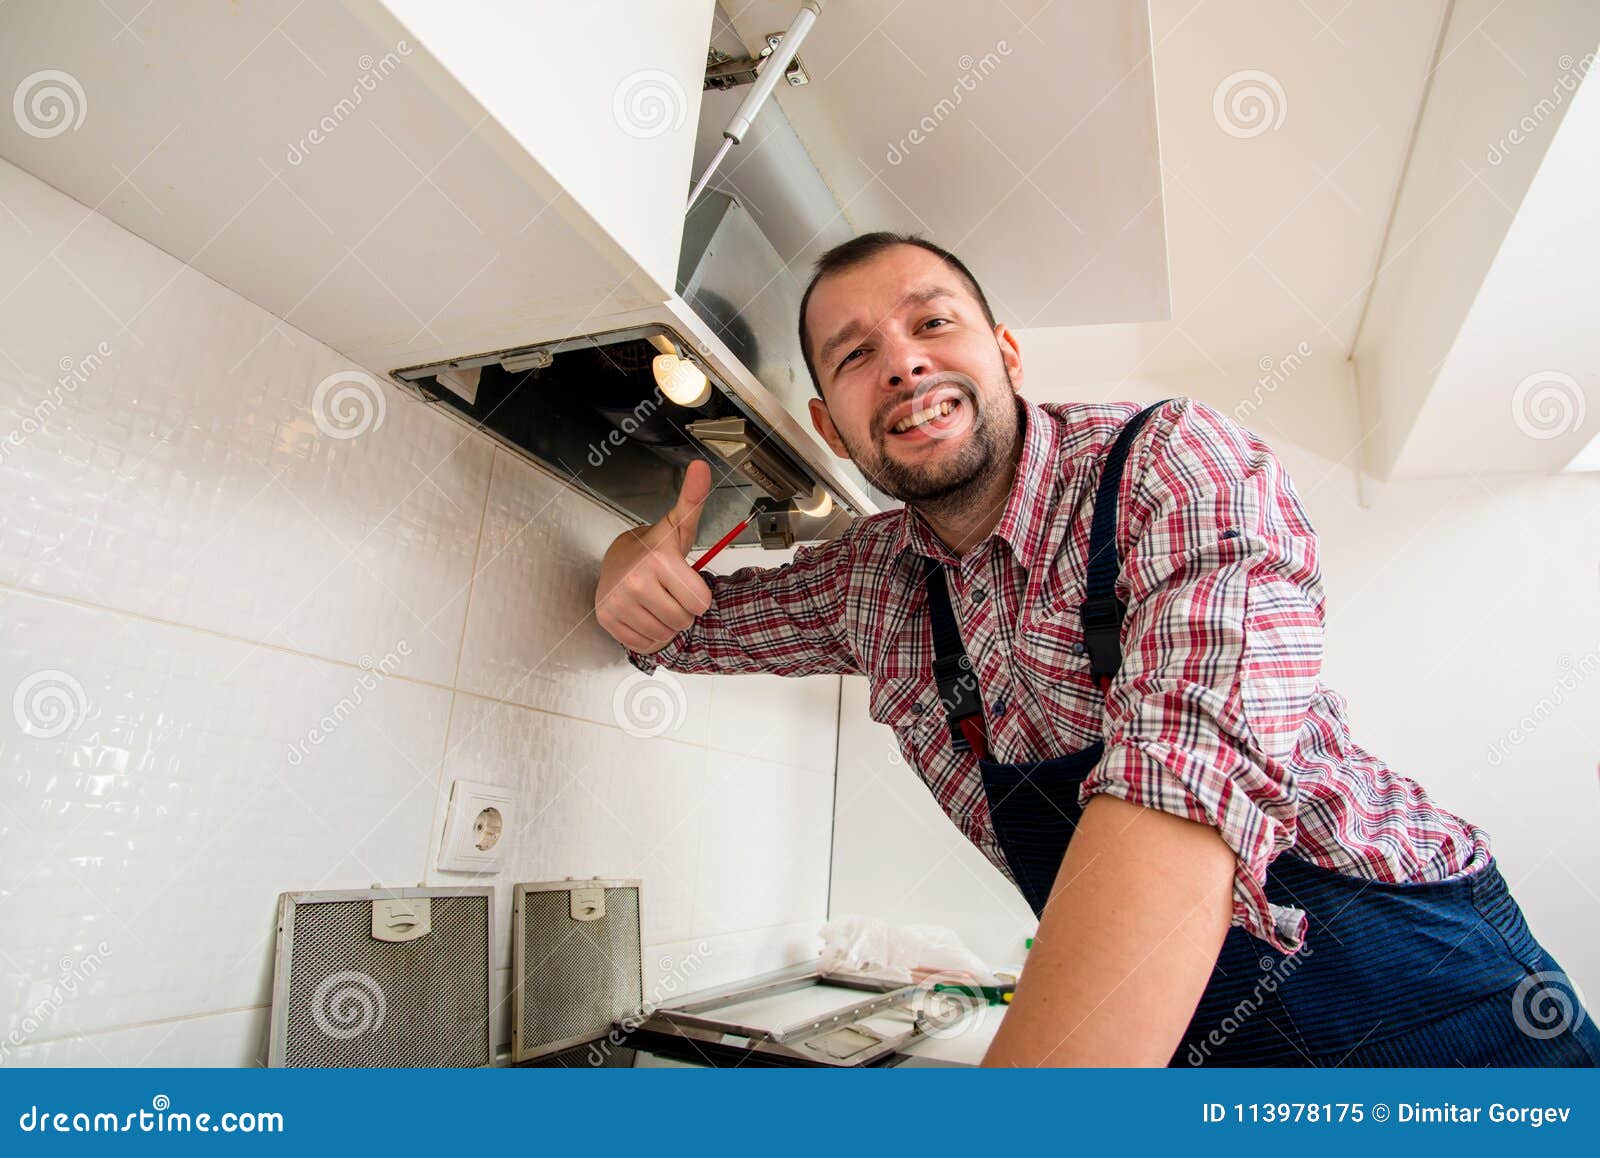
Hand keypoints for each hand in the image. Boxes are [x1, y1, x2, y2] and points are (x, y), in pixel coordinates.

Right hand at [595, 459, 714, 653]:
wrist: (616, 558)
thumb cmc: (654, 548)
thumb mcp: (677, 526)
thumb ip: (694, 500)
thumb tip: (701, 467)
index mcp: (658, 561)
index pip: (701, 603)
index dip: (697, 594)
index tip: (683, 579)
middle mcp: (635, 583)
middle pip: (684, 621)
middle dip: (682, 609)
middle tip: (668, 590)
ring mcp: (617, 603)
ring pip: (665, 635)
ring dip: (666, 623)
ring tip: (655, 600)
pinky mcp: (607, 620)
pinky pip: (645, 643)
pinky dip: (648, 633)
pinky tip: (642, 612)